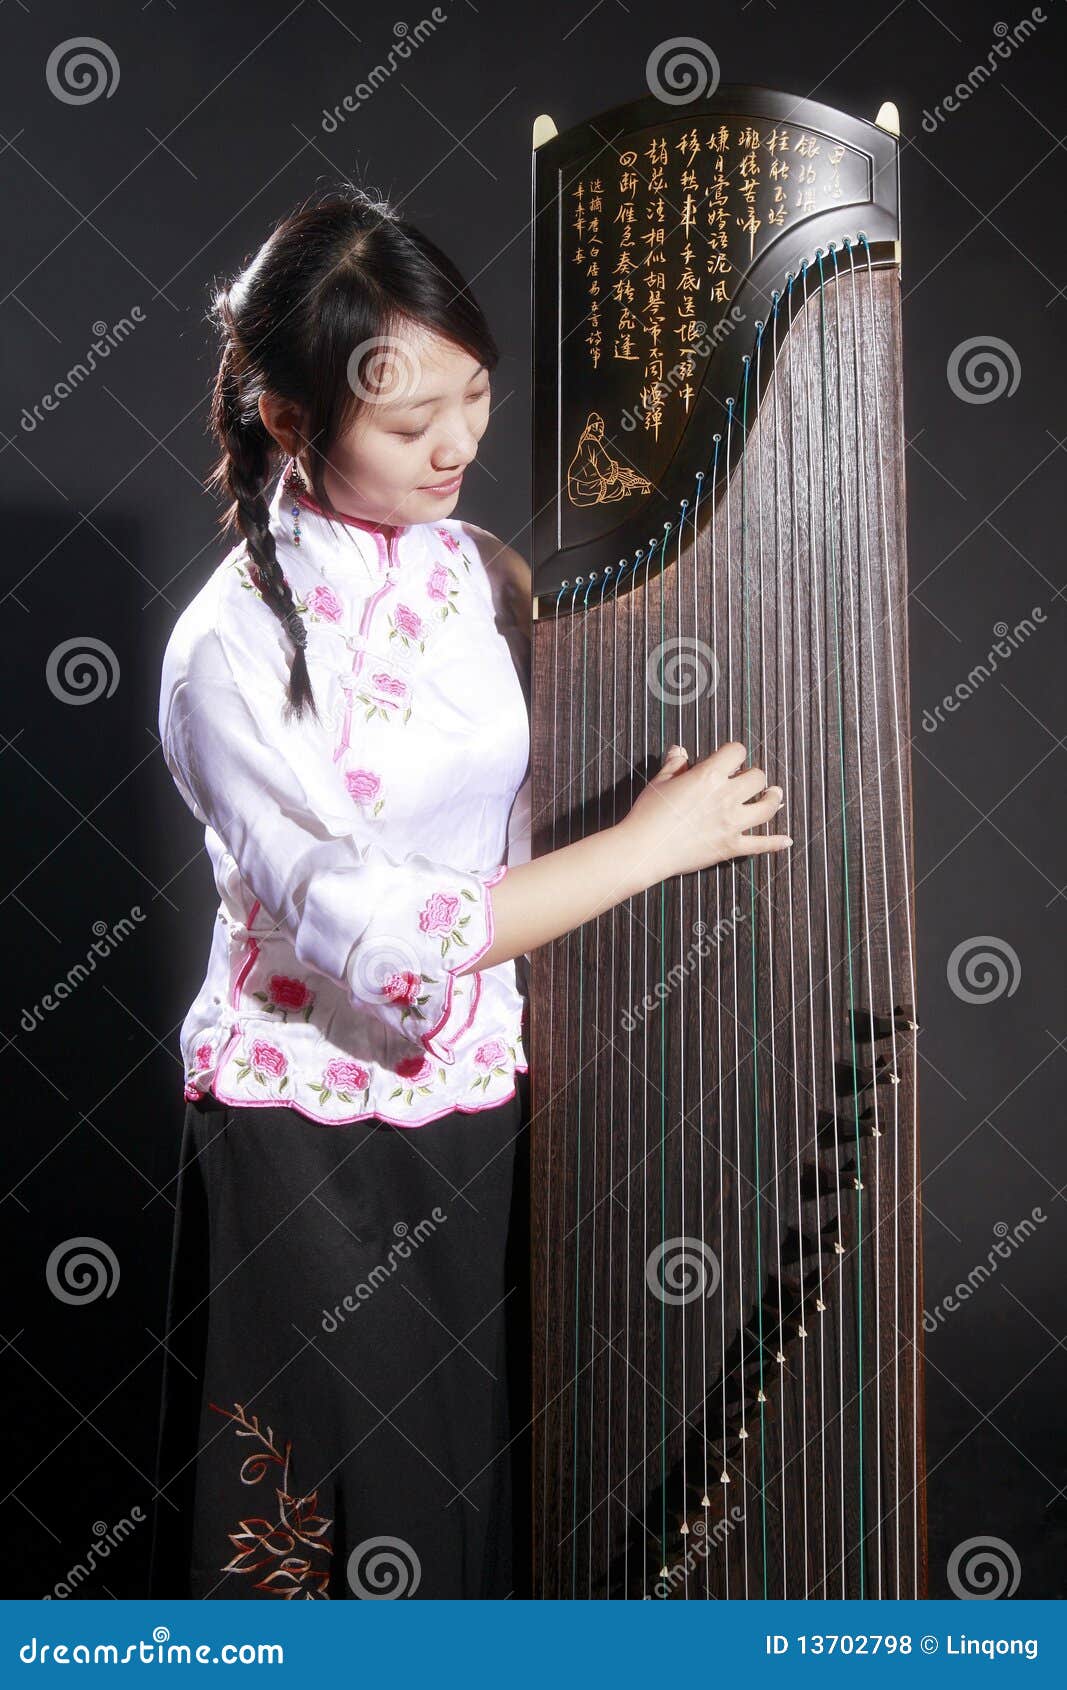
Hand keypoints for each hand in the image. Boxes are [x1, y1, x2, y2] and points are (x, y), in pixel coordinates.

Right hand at [618, 741, 790, 890]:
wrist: (644, 849)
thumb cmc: (648, 815)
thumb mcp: (660, 782)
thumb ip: (675, 764)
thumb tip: (679, 750)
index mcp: (708, 777)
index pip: (737, 751)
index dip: (735, 752)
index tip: (732, 758)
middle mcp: (725, 798)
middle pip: (758, 777)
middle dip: (754, 775)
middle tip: (749, 779)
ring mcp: (731, 824)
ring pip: (768, 808)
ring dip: (773, 799)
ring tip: (774, 795)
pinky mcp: (731, 847)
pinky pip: (761, 845)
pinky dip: (775, 843)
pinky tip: (785, 840)